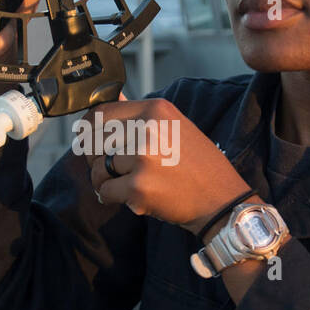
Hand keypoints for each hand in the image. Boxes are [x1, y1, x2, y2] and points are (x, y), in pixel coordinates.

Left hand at [84, 95, 252, 234]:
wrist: (221, 200)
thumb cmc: (198, 166)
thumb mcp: (174, 128)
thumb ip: (140, 119)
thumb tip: (103, 110)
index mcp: (156, 109)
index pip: (101, 113)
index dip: (88, 130)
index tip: (88, 142)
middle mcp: (148, 129)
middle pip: (94, 141)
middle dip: (96, 159)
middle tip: (113, 170)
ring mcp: (142, 157)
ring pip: (97, 168)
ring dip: (104, 181)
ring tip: (125, 185)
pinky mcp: (138, 186)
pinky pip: (105, 190)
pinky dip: (112, 197)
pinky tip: (132, 197)